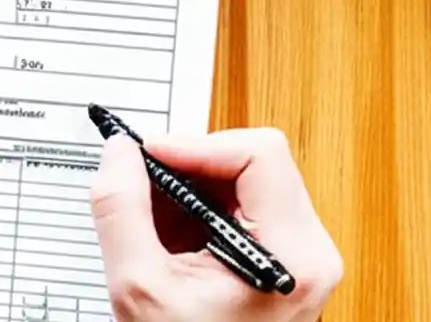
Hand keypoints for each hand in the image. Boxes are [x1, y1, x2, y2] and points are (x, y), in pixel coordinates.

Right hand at [90, 129, 342, 321]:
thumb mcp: (140, 287)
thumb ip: (122, 210)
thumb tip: (120, 154)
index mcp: (294, 257)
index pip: (258, 154)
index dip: (196, 145)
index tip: (150, 154)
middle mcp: (310, 251)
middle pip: (254, 162)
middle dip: (190, 168)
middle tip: (143, 183)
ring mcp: (302, 255)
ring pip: (247, 179)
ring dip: (193, 189)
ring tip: (154, 221)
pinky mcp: (285, 257)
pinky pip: (245, 205)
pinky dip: (202, 209)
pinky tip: (172, 238)